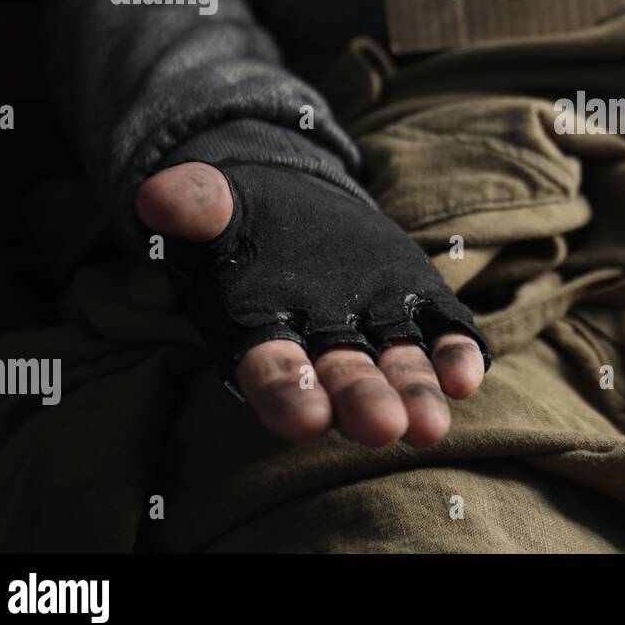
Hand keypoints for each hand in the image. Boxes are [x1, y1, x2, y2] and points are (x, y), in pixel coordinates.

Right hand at [136, 162, 487, 447]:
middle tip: (382, 428)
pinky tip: (468, 373)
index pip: (271, 370)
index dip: (286, 393)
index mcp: (261, 328)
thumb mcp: (213, 206)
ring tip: (430, 423)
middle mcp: (321, 342)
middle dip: (361, 402)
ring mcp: (375, 327)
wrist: (291, 201)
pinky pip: (441, 334)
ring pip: (396, 369)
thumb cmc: (240, 218)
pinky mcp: (417, 306)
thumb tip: (157, 196)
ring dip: (415, 395)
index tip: (303, 419)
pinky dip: (454, 354)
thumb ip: (194, 206)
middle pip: (343, 379)